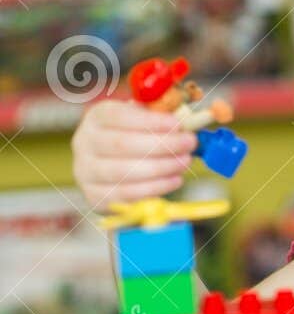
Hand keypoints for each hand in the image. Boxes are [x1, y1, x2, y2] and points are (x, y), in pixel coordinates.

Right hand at [72, 98, 197, 211]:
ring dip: (161, 168)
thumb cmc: (132, 137)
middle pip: (122, 145)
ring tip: (185, 162)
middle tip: (189, 143)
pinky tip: (174, 180)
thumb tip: (186, 120)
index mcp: (96, 117)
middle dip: (162, 145)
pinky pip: (126, 195)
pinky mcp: (95, 196)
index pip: (119, 116)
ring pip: (124, 172)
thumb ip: (157, 116)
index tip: (177, 124)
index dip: (150, 121)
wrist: (109, 166)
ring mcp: (86, 171)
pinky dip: (155, 188)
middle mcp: (84, 143)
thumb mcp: (140, 119)